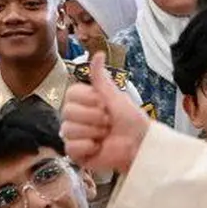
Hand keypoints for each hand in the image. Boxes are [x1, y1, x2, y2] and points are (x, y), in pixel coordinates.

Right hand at [61, 52, 151, 172]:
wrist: (139, 144)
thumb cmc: (131, 120)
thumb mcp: (115, 96)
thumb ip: (101, 78)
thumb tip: (98, 54)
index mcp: (83, 102)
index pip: (71, 94)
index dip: (89, 99)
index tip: (104, 103)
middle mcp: (76, 118)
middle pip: (68, 112)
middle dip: (93, 117)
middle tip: (108, 121)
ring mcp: (75, 136)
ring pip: (68, 130)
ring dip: (92, 132)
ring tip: (105, 135)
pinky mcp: (76, 153)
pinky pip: (70, 147)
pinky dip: (87, 147)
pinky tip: (98, 147)